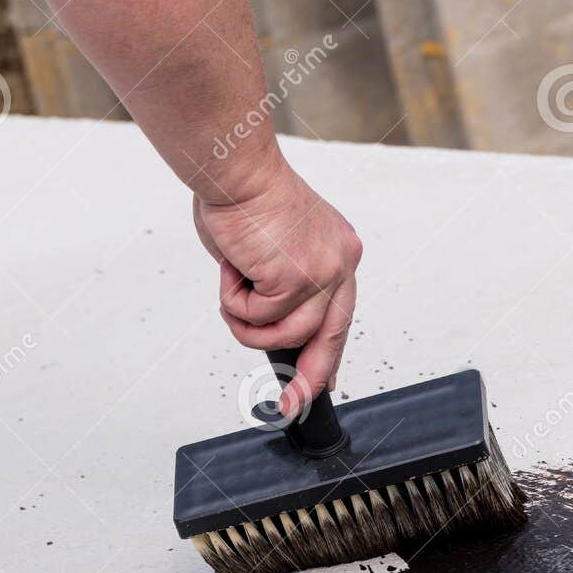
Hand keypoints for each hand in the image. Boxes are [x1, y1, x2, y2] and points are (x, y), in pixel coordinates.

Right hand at [193, 158, 361, 415]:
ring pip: (284, 334)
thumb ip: (278, 283)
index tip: (321, 381)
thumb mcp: (273, 247)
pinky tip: (232, 269)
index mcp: (338, 251)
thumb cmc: (243, 196)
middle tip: (293, 403)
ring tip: (231, 289)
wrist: (235, 169)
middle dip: (310, 377)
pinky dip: (232, 301)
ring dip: (246, 322)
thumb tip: (265, 318)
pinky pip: (257, 318)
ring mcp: (322, 272)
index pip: (339, 314)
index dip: (328, 351)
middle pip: (332, 336)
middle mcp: (340, 262)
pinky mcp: (296, 279)